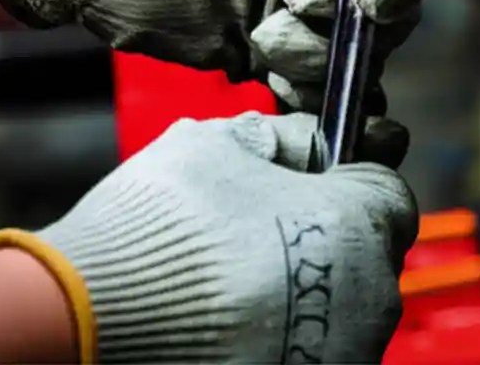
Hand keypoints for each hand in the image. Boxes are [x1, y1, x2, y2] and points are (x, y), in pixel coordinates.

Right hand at [0, 112, 416, 362]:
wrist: (90, 314)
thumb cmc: (162, 222)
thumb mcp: (221, 142)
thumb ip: (283, 136)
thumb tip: (310, 141)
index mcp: (358, 223)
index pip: (390, 195)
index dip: (350, 183)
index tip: (315, 183)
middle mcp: (369, 294)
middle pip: (370, 254)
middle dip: (330, 237)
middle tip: (267, 233)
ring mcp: (344, 351)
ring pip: (346, 307)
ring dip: (310, 288)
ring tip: (241, 282)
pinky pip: (316, 348)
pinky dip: (289, 334)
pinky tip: (235, 322)